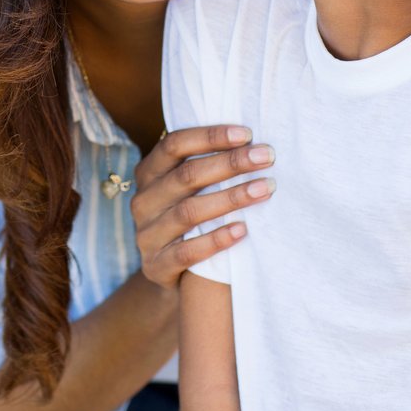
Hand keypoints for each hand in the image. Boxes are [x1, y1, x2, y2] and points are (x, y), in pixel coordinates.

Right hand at [131, 125, 275, 288]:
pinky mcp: (156, 266)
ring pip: (189, 212)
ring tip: (265, 189)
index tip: (247, 134)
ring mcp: (146, 235)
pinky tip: (243, 230)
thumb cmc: (188, 219)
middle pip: (186, 176)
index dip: (210, 136)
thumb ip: (203, 166)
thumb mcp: (184, 190)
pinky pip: (187, 252)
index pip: (174, 145)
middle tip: (266, 157)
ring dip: (230, 198)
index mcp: (148, 173)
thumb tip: (250, 140)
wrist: (171, 277)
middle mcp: (143, 201)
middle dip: (230, 163)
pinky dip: (216, 239)